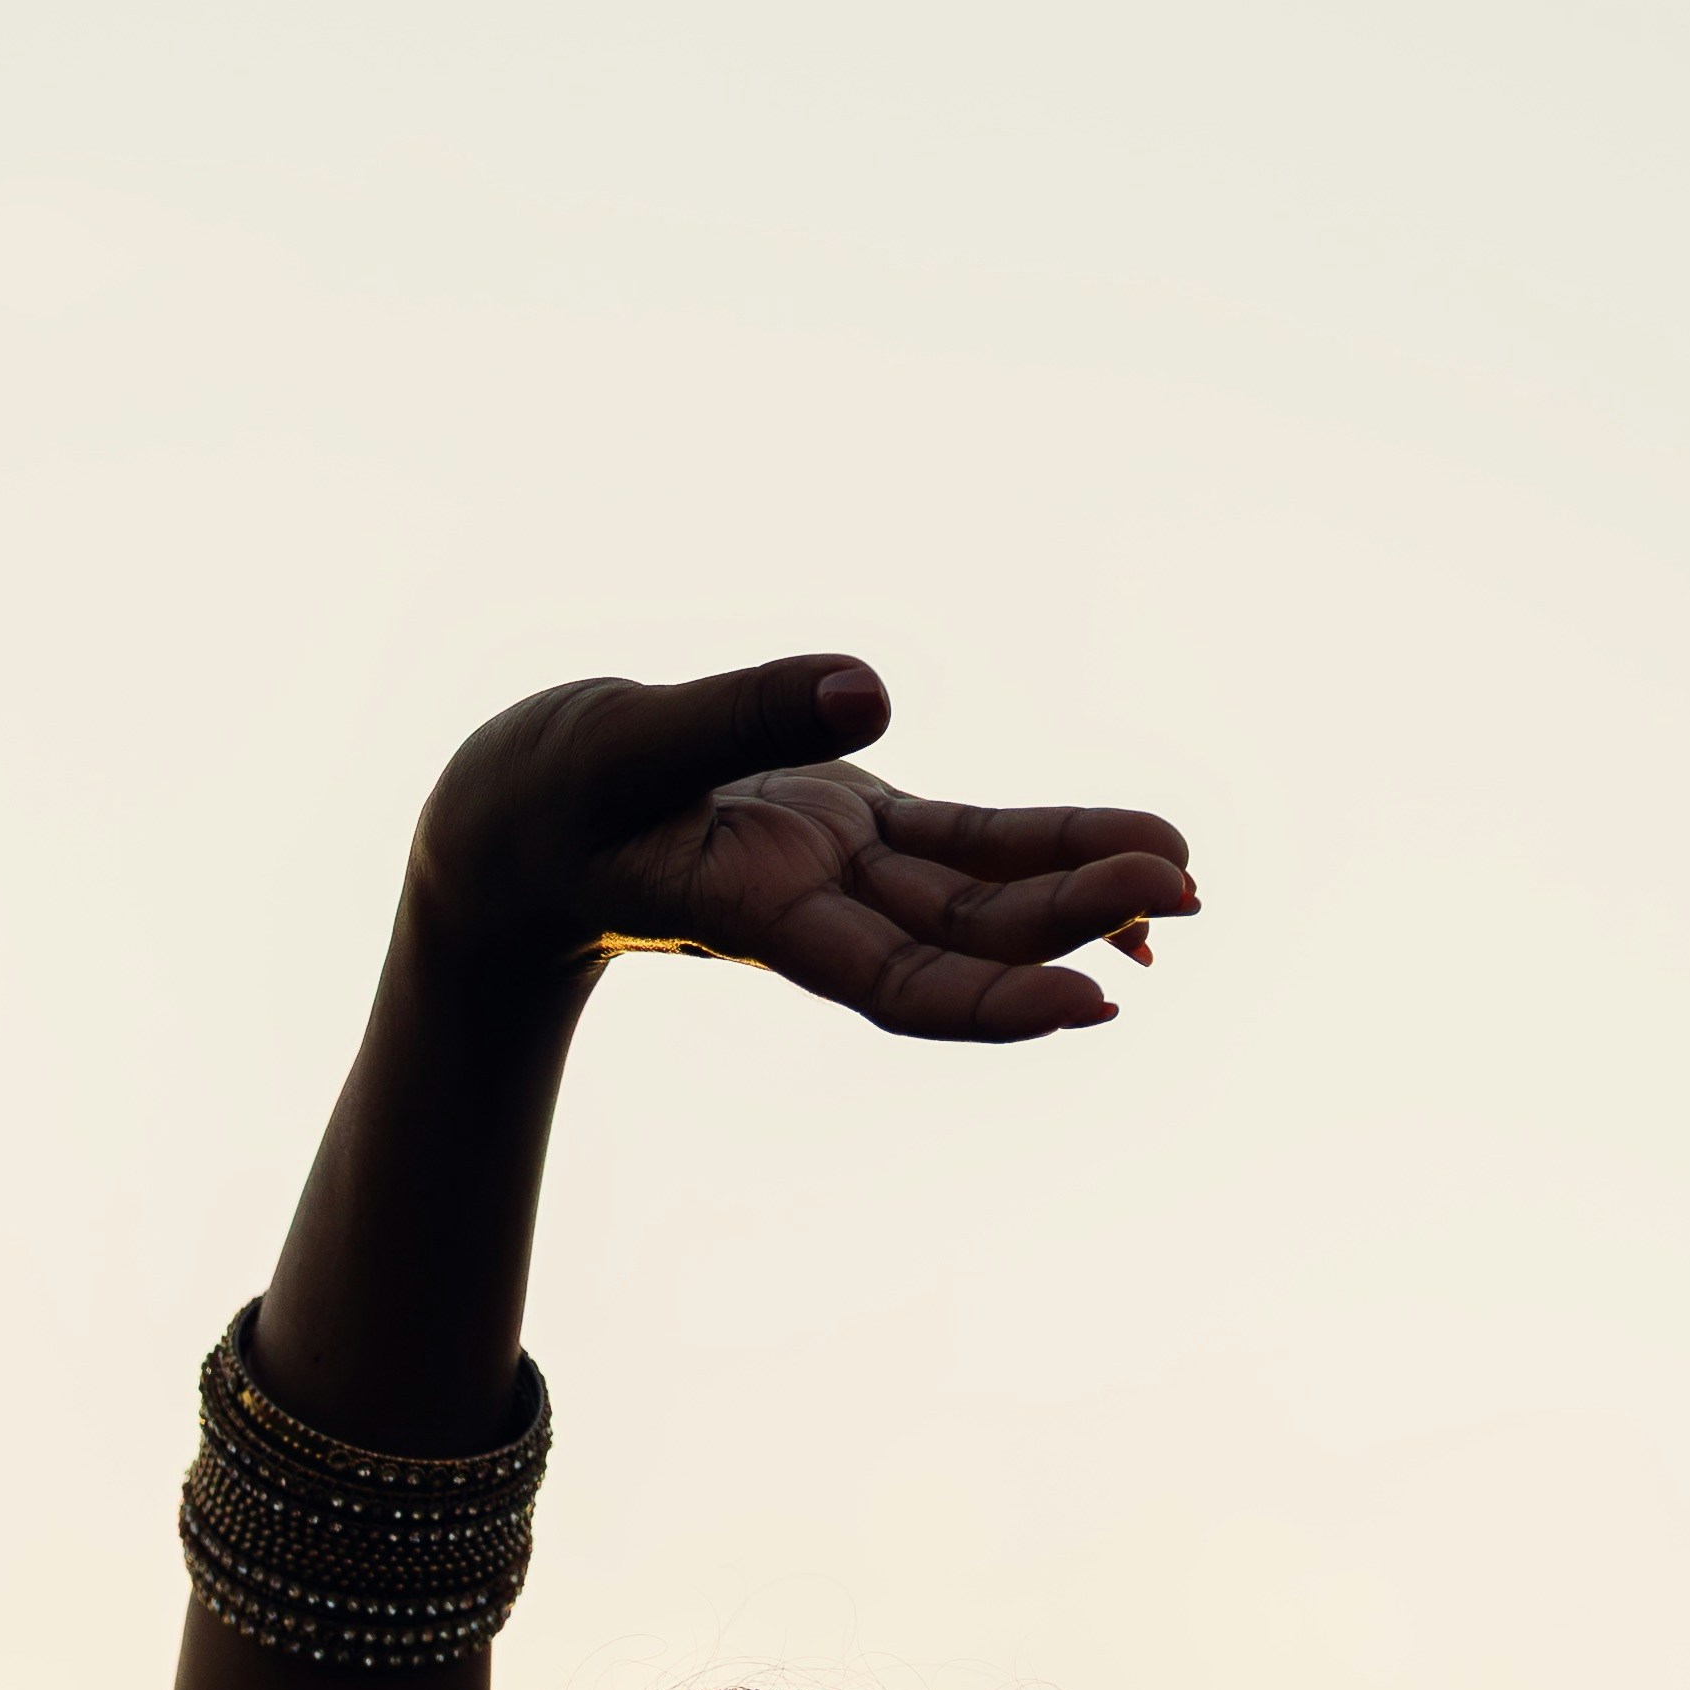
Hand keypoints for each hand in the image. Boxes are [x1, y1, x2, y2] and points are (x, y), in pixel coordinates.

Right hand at [402, 658, 1193, 1042]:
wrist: (504, 831)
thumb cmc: (537, 797)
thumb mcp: (618, 742)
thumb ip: (736, 713)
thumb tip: (874, 689)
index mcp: (752, 912)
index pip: (889, 975)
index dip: (991, 997)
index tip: (1090, 999)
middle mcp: (813, 909)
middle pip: (958, 937)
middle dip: (1065, 920)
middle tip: (1183, 892)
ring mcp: (837, 873)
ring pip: (977, 893)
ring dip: (1076, 888)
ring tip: (1186, 876)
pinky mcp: (848, 830)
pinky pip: (967, 846)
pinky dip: (1046, 848)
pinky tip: (1138, 853)